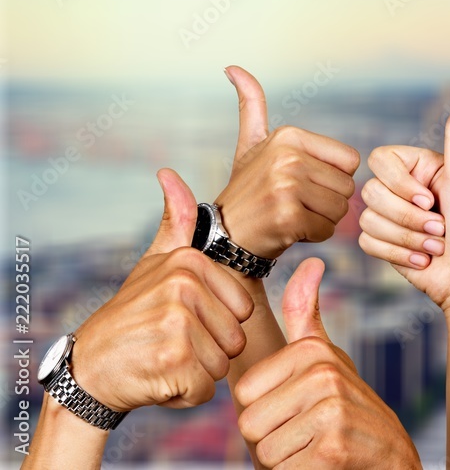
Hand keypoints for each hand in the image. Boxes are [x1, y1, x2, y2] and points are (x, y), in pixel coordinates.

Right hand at [72, 169, 253, 411]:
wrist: (89, 369)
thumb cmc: (132, 315)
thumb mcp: (154, 264)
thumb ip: (176, 223)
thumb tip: (170, 174)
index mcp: (189, 262)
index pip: (242, 308)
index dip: (217, 324)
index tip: (182, 320)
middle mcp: (184, 286)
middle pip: (235, 336)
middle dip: (209, 350)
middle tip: (171, 342)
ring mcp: (178, 321)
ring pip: (223, 363)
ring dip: (198, 372)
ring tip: (165, 357)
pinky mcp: (174, 358)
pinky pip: (206, 387)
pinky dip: (185, 393)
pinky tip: (158, 377)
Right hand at [213, 66, 359, 258]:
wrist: (224, 235)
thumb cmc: (247, 190)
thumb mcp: (250, 144)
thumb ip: (252, 106)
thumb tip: (233, 67)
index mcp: (288, 135)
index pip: (350, 160)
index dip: (332, 176)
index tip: (301, 181)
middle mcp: (287, 157)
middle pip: (347, 186)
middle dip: (328, 200)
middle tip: (295, 202)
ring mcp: (287, 187)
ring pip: (340, 208)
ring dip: (323, 219)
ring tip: (292, 214)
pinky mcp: (288, 217)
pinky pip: (327, 229)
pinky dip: (314, 235)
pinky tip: (289, 231)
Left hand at [234, 258, 419, 468]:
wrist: (392, 458)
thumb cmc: (350, 409)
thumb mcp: (326, 356)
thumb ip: (305, 312)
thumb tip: (312, 261)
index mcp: (312, 351)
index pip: (244, 393)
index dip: (264, 412)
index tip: (297, 410)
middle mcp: (323, 373)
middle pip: (249, 424)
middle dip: (272, 440)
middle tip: (307, 434)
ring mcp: (331, 409)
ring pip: (264, 451)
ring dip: (287, 461)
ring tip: (316, 447)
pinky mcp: (333, 448)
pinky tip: (326, 464)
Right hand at [360, 102, 449, 297]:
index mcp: (419, 167)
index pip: (379, 160)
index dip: (400, 184)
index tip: (430, 199)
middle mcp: (403, 189)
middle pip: (370, 192)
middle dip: (408, 218)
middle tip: (441, 229)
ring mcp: (391, 216)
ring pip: (367, 219)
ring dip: (407, 239)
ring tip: (437, 247)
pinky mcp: (384, 243)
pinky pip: (367, 242)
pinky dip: (397, 254)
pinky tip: (424, 261)